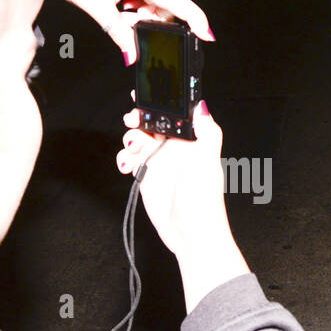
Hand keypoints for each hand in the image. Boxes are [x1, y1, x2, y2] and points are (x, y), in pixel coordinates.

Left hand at [12, 0, 212, 61]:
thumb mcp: (97, 7)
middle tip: (132, 29)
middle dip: (156, 21)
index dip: (194, 18)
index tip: (208, 35)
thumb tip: (133, 55)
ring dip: (144, 15)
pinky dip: (136, 6)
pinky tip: (121, 10)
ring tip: (121, 19)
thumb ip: (119, 33)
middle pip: (165, 1)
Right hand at [116, 100, 248, 310]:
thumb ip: (206, 131)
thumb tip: (202, 106)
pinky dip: (124, 158)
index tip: (147, 96)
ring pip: (137, 139)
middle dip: (139, 117)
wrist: (191, 234)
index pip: (174, 113)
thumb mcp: (207, 161)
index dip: (161, 103)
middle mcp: (174, 148)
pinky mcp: (146, 176)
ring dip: (130, 139)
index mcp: (191, 140)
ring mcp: (159, 162)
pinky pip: (129, 159)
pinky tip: (127, 166)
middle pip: (152, 122)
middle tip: (132, 120)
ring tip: (133, 147)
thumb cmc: (204, 200)